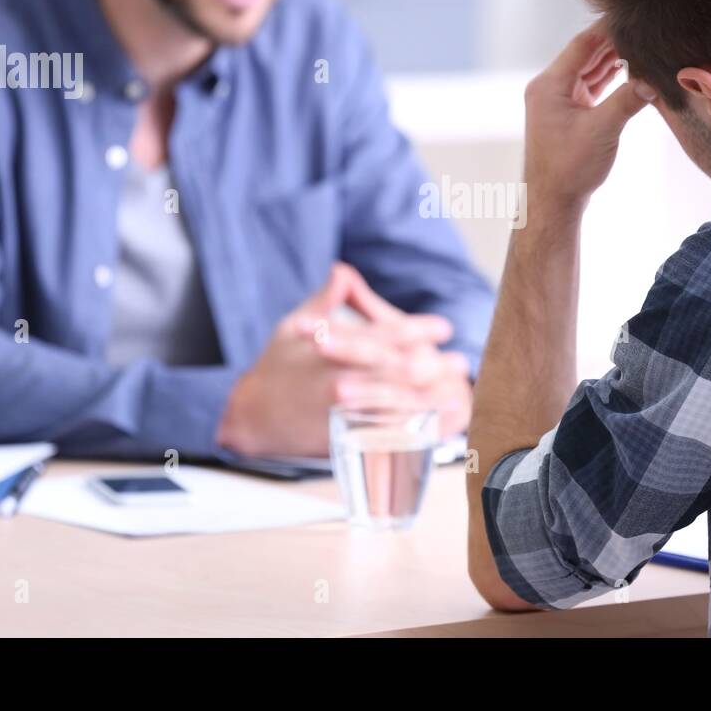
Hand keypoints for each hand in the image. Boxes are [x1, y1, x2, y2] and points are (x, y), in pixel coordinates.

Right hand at [215, 263, 470, 456]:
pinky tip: (435, 428)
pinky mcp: (341, 438)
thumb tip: (342, 272)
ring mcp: (340, 413)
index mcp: (330, 349)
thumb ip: (324, 301)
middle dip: (431, 367)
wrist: (251, 416)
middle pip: (394, 372)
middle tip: (459, 363)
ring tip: (457, 394)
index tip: (444, 327)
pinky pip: (382, 437)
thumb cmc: (276, 367)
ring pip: (393, 406)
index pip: (381, 335)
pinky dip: (410, 432)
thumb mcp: (293, 326)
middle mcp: (338, 379)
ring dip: (428, 400)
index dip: (416, 329)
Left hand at [522, 21, 655, 212]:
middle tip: (645, 28)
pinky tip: (632, 70)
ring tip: (644, 44)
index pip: (582, 44)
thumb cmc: (570, 169)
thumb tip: (653, 79)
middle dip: (616, 42)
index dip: (608, 28)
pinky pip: (592, 86)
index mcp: (549, 85)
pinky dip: (611, 78)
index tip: (633, 14)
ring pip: (591, 70)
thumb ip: (627, 101)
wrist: (553, 203)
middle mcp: (550, 88)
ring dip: (615, 60)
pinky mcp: (569, 113)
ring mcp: (558, 100)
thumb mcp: (602, 131)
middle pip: (587, 54)